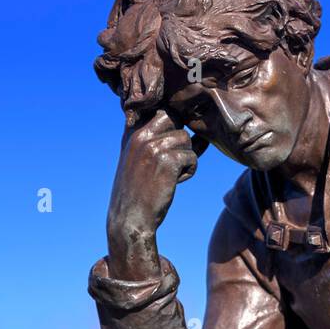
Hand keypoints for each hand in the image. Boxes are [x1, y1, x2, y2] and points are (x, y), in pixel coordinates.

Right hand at [106, 110, 206, 277]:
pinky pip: (192, 157)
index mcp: (132, 132)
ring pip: (186, 140)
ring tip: (172, 176)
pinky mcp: (168, 160)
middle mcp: (141, 135)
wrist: (130, 218)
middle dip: (180, 139)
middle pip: (175, 119)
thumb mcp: (142, 160)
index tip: (170, 145)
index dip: (172, 124)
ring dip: (185, 159)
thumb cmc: (140, 192)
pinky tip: (175, 183)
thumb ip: (161, 142)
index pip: (159, 110)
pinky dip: (189, 171)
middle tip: (173, 160)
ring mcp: (154, 146)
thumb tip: (199, 135)